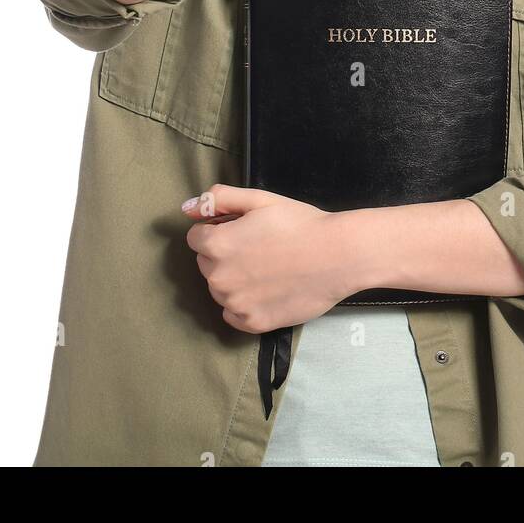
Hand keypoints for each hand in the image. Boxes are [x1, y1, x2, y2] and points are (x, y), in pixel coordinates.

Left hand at [183, 185, 355, 332]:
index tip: (243, 229)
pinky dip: (245, 303)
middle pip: (207, 263)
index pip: (196, 238)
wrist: (337, 256)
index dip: (219, 229)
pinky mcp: (251, 323)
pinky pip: (233, 314)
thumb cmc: (299, 223)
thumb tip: (186, 207)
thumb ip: (219, 199)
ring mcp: (234, 304)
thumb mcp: (259, 199)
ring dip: (235, 279)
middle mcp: (218, 278)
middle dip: (225, 254)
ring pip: (220, 289)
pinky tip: (268, 289)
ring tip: (268, 267)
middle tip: (260, 247)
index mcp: (217, 245)